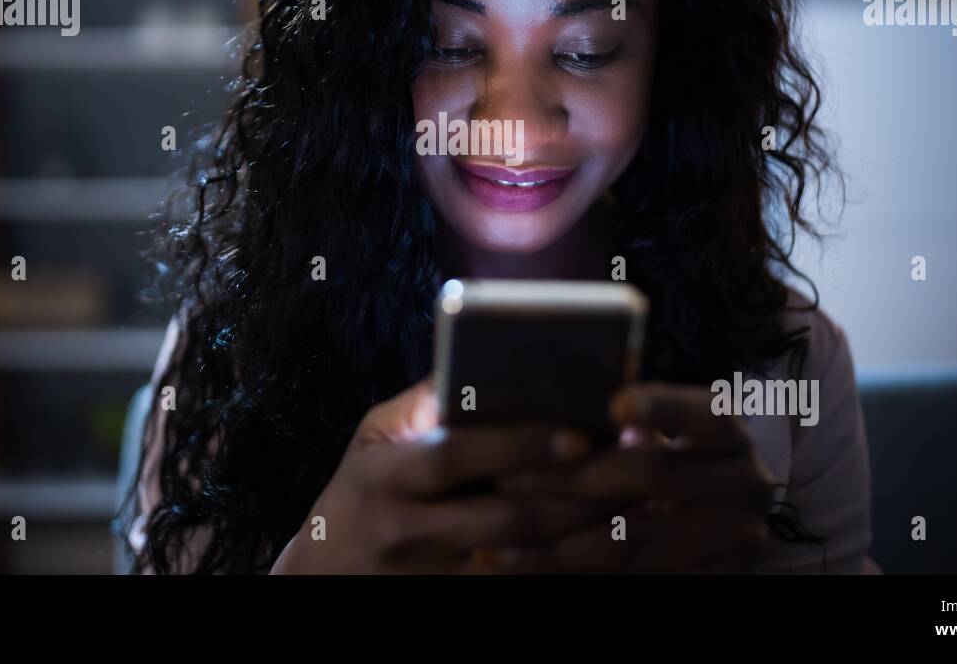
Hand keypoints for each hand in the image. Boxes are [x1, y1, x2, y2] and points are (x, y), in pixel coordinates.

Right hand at [269, 376, 611, 572]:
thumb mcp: (375, 437)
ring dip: (583, 535)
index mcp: (387, 475)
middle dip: (576, 495)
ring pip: (523, 560)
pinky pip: (518, 588)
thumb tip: (488, 353)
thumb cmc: (362, 489)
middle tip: (633, 467)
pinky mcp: (453, 604)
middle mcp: (407, 529)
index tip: (580, 431)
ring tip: (634, 504)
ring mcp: (432, 576)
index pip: (458, 454)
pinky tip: (602, 544)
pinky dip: (564, 567)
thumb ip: (427, 400)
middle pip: (506, 517)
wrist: (322, 577)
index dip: (521, 444)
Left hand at [492, 382, 776, 572]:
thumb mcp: (670, 429)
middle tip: (509, 478)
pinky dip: (577, 576)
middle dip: (572, 478)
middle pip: (653, 476)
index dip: (660, 407)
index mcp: (730, 433)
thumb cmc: (672, 455)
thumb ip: (632, 421)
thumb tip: (563, 409)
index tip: (614, 405)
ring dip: (560, 545)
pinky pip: (637, 580)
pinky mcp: (716, 580)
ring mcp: (735, 539)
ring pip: (633, 543)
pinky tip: (535, 568)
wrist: (721, 518)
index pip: (702, 412)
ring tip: (501, 543)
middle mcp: (745, 484)